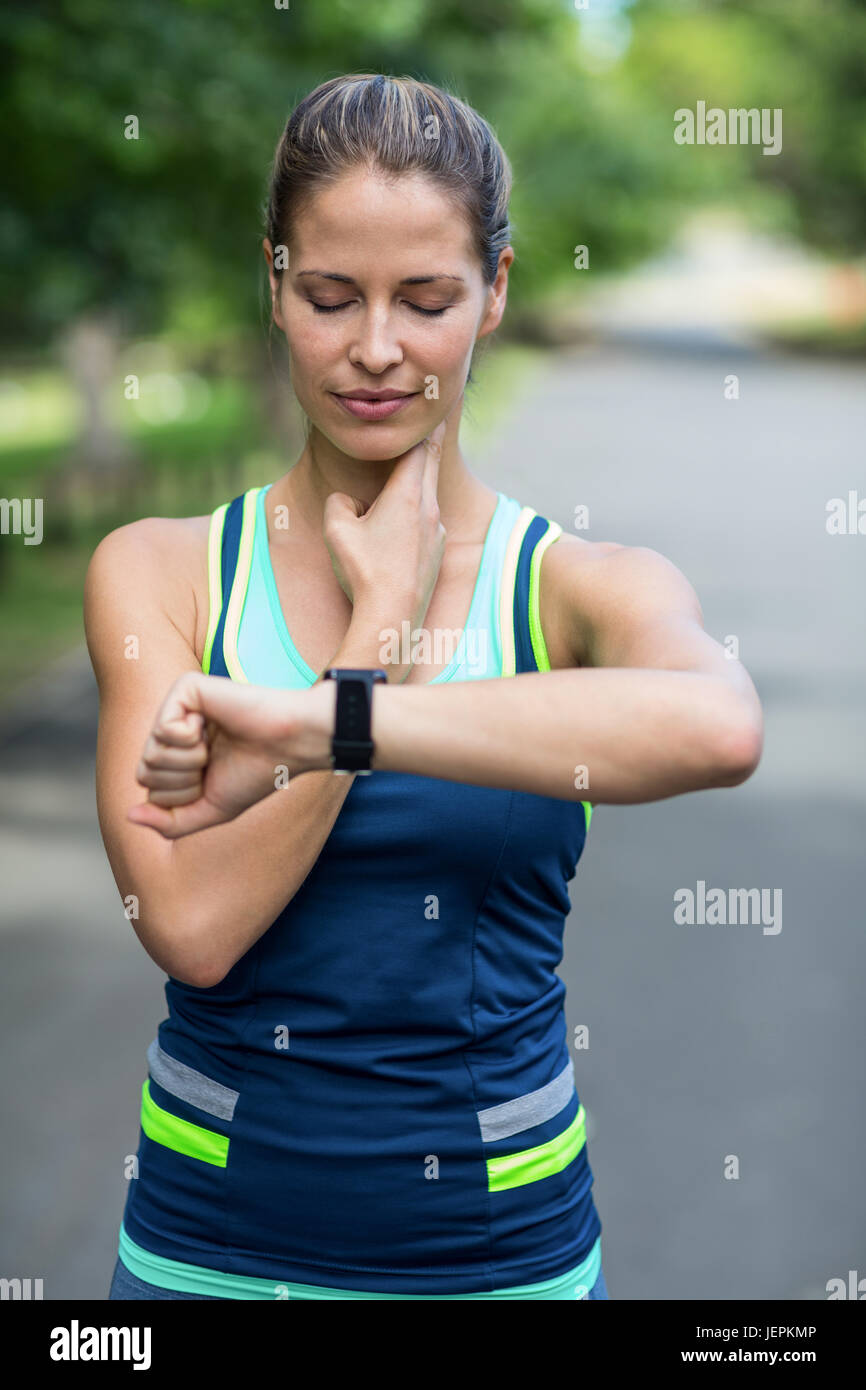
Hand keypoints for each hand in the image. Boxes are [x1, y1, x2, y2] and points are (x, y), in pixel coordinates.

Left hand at [127, 671, 334, 837]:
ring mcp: (178, 707)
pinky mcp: (185, 688)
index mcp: (178, 755)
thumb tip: (128, 816)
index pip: (150, 789)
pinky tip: (211, 724)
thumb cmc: (255, 775)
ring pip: (150, 753)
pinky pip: (163, 729)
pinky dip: (190, 738)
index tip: (212, 780)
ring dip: (188, 761)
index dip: (181, 796)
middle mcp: (174, 730)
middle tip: (212, 762)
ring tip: (214, 744)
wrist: (288, 746)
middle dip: (182, 781)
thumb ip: (169, 822)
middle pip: (145, 772)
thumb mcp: (210, 810)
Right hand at [322, 420, 447, 680]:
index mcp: (408, 494)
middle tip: (426, 427)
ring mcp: (435, 533)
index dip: (422, 426)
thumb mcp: (337, 528)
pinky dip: (412, 520)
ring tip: (393, 491)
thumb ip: (340, 503)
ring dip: (412, 491)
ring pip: (425, 500)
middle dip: (423, 448)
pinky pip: (423, 526)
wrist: (392, 617)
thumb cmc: (364, 570)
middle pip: (429, 467)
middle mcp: (429, 509)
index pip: (420, 447)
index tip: (428, 409)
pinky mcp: (435, 556)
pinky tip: (392, 538)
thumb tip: (348, 501)